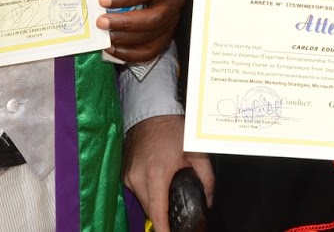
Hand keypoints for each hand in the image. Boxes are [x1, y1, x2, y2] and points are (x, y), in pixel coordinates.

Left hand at [98, 0, 182, 63]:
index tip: (103, 0)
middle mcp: (174, 0)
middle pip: (154, 17)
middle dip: (125, 22)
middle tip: (102, 22)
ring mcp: (172, 20)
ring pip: (152, 36)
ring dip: (125, 38)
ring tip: (105, 37)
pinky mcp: (166, 37)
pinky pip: (150, 51)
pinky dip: (130, 53)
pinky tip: (113, 48)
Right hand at [123, 114, 213, 231]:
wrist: (151, 113)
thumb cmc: (171, 130)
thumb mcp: (196, 153)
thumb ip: (207, 179)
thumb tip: (209, 200)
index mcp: (156, 174)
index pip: (157, 212)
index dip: (163, 229)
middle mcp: (138, 176)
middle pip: (149, 210)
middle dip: (162, 217)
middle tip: (174, 218)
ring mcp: (129, 175)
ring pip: (141, 201)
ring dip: (154, 204)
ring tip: (167, 198)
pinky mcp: (125, 172)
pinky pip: (136, 191)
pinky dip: (146, 193)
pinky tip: (156, 185)